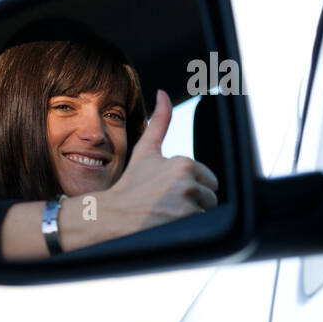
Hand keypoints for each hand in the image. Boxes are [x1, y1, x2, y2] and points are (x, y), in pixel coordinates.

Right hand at [98, 89, 218, 235]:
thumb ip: (160, 121)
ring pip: (206, 212)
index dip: (191, 188)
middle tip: (168, 204)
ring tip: (167, 215)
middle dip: (194, 202)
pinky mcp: (184, 223)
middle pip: (211, 198)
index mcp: (184, 163)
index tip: (168, 191)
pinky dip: (188, 228)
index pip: (209, 181)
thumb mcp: (146, 151)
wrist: (112, 215)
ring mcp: (187, 204)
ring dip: (191, 216)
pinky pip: (201, 227)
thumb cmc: (131, 183)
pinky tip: (168, 225)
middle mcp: (188, 182)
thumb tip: (163, 93)